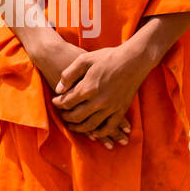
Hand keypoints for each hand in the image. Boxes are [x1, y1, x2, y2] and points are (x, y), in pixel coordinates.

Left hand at [28, 33, 129, 149]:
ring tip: (73, 125)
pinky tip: (93, 132)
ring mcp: (111, 107)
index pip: (67, 102)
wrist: (134, 60)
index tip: (56, 102)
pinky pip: (109, 127)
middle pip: (76, 116)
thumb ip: (69, 74)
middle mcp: (98, 101)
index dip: (58, 103)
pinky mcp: (121, 110)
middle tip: (63, 115)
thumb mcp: (85, 59)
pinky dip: (100, 133)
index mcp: (88, 88)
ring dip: (79, 128)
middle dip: (66, 117)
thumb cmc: (108, 57)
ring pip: (91, 125)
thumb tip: (58, 89)